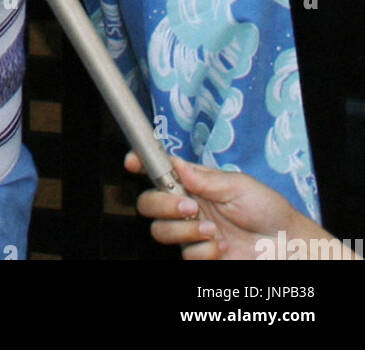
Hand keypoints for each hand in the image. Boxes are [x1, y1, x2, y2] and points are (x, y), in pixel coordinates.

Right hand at [124, 152, 317, 260]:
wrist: (287, 245)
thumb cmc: (267, 208)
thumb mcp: (238, 184)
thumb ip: (204, 178)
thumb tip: (175, 163)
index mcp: (194, 184)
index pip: (160, 171)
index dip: (141, 164)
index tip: (132, 162)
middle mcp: (187, 206)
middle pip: (149, 203)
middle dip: (162, 203)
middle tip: (188, 206)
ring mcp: (191, 233)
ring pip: (160, 231)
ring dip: (184, 230)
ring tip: (212, 230)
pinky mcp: (200, 256)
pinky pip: (185, 255)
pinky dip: (203, 250)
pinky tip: (222, 246)